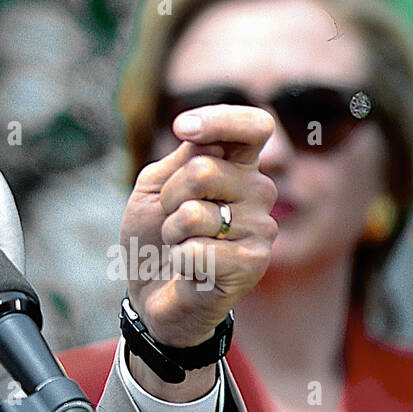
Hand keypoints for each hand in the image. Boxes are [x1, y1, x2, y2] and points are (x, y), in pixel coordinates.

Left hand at [119, 105, 276, 400]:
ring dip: (171, 231)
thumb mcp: (156, 188)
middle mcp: (257, 192)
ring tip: (181, 245)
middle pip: (204, 169)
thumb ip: (181, 159)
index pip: (253, 127)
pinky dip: (179, 259)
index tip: (182, 128)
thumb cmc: (154, 235)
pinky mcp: (253, 264)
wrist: (152, 292)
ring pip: (195, 212)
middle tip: (171, 218)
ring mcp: (260, 228)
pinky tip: (189, 269)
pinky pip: (196, 250)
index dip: (221, 120)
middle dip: (169, 196)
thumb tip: (202, 139)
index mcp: (237, 166)